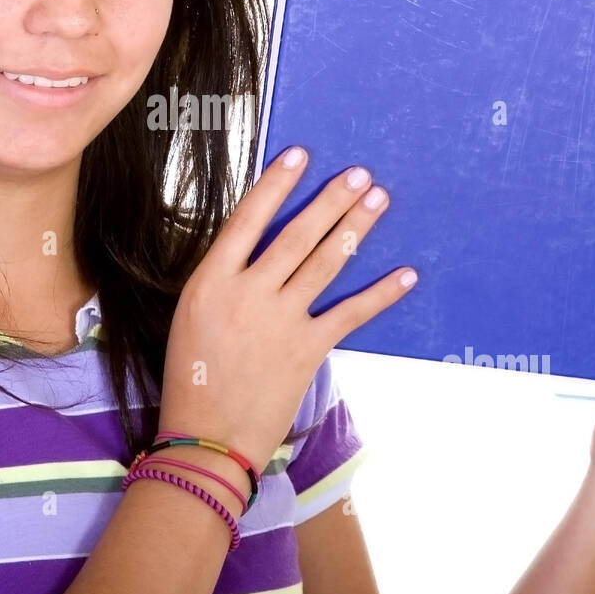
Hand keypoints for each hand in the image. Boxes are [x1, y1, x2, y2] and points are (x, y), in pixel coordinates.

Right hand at [157, 146, 417, 474]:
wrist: (205, 438)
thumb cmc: (190, 378)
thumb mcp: (189, 317)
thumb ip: (223, 280)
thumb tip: (257, 250)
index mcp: (210, 280)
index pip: (247, 218)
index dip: (276, 184)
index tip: (300, 155)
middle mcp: (247, 293)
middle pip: (297, 234)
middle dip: (331, 199)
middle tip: (358, 174)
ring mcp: (280, 320)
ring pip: (325, 262)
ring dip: (355, 228)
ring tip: (377, 201)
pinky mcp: (307, 349)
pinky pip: (351, 313)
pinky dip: (380, 294)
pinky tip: (404, 275)